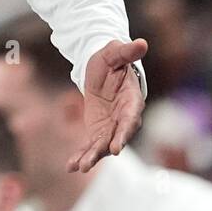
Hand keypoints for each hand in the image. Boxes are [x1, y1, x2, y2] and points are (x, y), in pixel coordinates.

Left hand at [69, 38, 147, 172]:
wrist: (102, 68)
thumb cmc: (110, 59)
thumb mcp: (114, 52)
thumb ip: (126, 52)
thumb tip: (141, 43)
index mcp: (131, 100)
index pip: (130, 119)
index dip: (124, 132)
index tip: (117, 147)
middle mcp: (124, 117)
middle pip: (117, 137)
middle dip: (105, 150)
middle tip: (93, 161)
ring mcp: (111, 126)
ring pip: (102, 145)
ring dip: (91, 157)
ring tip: (79, 167)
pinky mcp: (99, 130)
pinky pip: (90, 145)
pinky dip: (81, 155)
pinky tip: (70, 167)